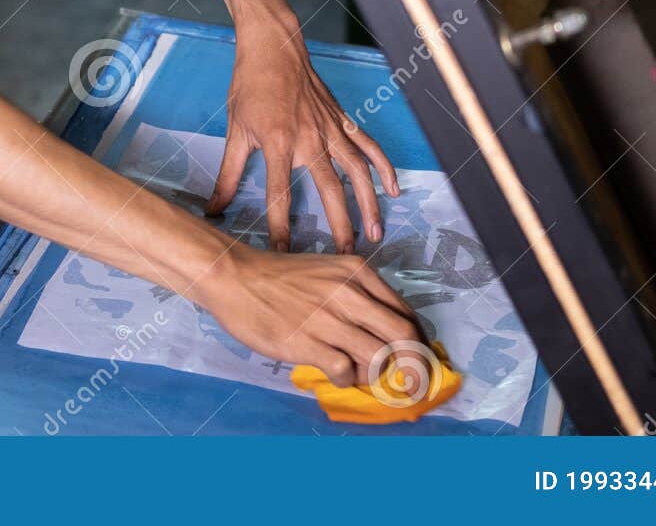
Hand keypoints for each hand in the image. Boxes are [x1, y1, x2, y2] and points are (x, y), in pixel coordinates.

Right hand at [200, 243, 424, 386]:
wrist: (236, 277)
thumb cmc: (281, 277)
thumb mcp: (329, 272)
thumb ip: (359, 296)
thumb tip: (387, 332)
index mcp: (358, 272)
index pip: (406, 312)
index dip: (419, 342)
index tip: (419, 360)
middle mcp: (350, 293)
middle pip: (404, 335)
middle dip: (415, 365)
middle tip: (412, 382)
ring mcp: (329, 319)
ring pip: (379, 357)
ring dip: (376, 374)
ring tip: (360, 373)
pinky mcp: (309, 343)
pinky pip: (346, 372)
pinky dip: (348, 380)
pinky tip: (337, 373)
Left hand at [210, 25, 399, 252]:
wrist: (274, 46)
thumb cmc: (250, 86)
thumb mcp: (235, 131)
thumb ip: (228, 174)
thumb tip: (214, 209)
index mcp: (279, 142)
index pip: (281, 194)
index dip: (280, 226)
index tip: (283, 254)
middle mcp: (311, 138)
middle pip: (331, 189)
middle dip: (339, 225)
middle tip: (344, 256)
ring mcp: (332, 128)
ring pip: (357, 171)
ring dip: (368, 203)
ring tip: (374, 233)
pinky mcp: (343, 119)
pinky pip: (368, 145)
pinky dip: (383, 167)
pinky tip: (392, 190)